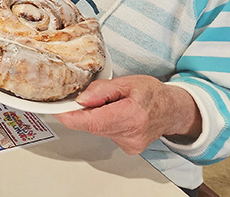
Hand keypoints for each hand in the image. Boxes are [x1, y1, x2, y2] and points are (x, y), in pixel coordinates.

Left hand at [55, 75, 201, 154]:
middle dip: (84, 112)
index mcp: (131, 115)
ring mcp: (129, 144)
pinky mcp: (128, 149)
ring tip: (111, 105)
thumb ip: (102, 90)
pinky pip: (106, 134)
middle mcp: (131, 134)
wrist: (173, 110)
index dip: (71, 117)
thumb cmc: (153, 94)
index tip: (58, 111)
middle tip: (91, 98)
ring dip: (96, 117)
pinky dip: (105, 123)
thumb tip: (81, 99)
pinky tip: (116, 116)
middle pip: (92, 126)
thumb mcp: (127, 82)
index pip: (93, 122)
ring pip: (98, 130)